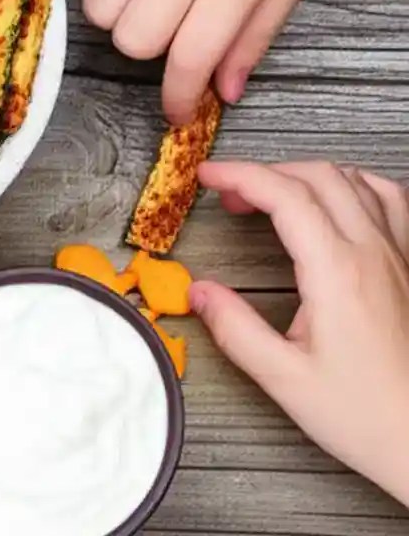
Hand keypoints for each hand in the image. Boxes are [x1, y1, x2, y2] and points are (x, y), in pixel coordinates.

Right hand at [77, 0, 315, 123]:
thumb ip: (255, 36)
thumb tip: (225, 92)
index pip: (190, 59)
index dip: (179, 98)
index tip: (178, 112)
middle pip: (133, 41)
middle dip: (148, 50)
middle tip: (170, 30)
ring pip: (100, 12)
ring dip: (119, 19)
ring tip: (144, 1)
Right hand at [192, 161, 408, 505]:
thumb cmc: (368, 415)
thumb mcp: (283, 379)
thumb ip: (234, 328)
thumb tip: (199, 293)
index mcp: (338, 274)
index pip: (285, 195)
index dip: (240, 175)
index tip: (207, 176)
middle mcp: (373, 255)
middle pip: (320, 176)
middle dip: (265, 172)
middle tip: (228, 194)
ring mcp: (399, 257)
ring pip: (356, 180)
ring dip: (307, 175)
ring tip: (274, 196)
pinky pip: (390, 201)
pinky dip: (355, 186)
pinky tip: (337, 202)